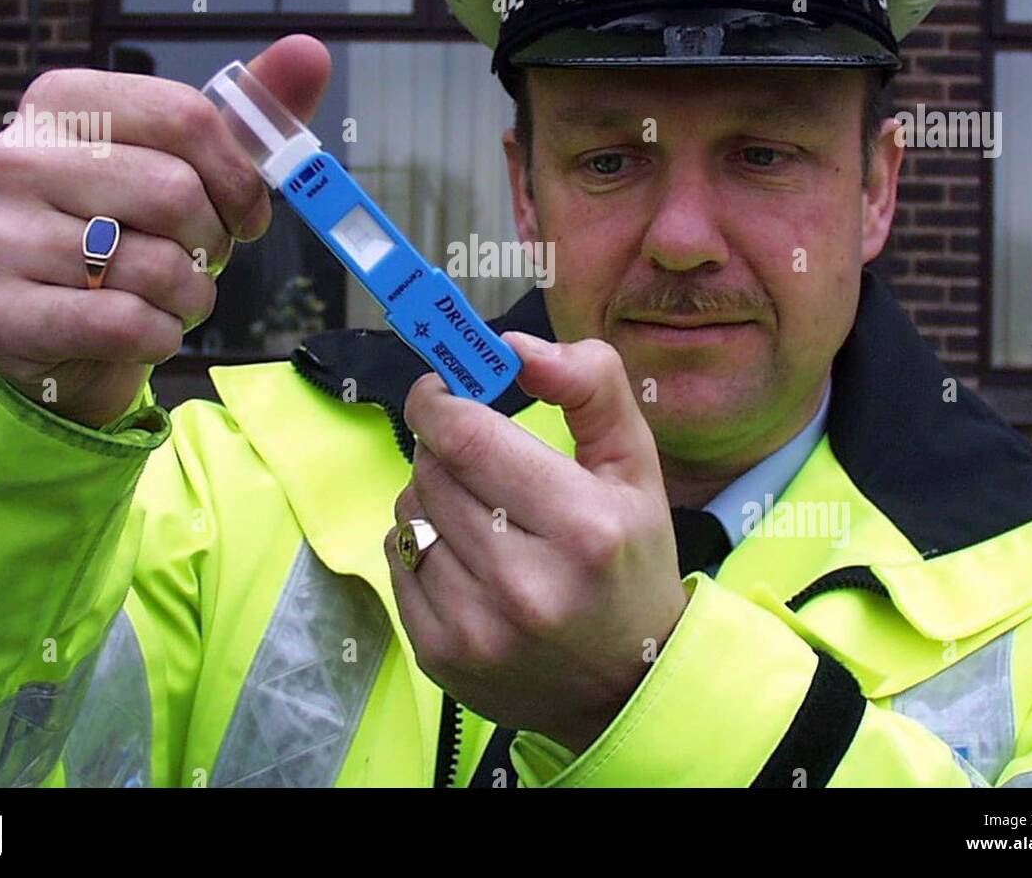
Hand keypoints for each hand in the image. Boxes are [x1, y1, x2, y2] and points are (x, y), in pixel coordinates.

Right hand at [0, 34, 330, 427]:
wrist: (49, 328)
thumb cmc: (126, 234)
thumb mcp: (185, 167)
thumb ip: (247, 115)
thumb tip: (309, 52)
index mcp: (62, 103)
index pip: (184, 116)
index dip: (238, 176)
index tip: (247, 214)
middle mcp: (14, 158)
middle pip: (172, 192)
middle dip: (212, 241)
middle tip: (200, 260)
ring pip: (153, 267)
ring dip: (190, 295)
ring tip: (170, 295)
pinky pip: (124, 325)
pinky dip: (160, 335)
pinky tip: (144, 328)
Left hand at [386, 331, 688, 755]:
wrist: (626, 685)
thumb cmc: (630, 561)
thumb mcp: (635, 465)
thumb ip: (590, 385)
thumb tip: (513, 346)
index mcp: (583, 527)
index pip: (467, 436)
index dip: (439, 399)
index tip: (441, 390)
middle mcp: (525, 584)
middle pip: (432, 470)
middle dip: (443, 445)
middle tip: (474, 454)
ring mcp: (476, 627)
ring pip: (407, 512)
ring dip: (431, 494)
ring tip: (480, 512)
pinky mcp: (440, 655)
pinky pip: (396, 559)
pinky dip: (420, 542)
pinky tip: (465, 556)